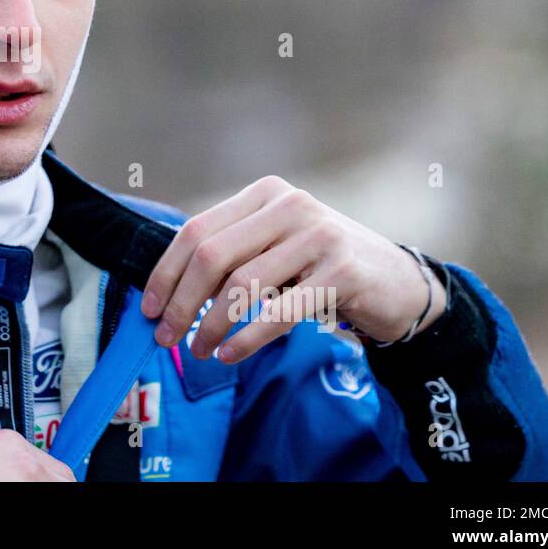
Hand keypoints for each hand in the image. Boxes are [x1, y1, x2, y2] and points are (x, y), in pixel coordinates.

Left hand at [141, 175, 445, 362]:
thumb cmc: (321, 268)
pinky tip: (230, 354)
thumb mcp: (275, 246)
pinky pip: (280, 312)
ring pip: (241, 285)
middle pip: (211, 256)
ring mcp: (318, 235)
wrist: (398, 283)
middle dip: (181, 301)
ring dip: (211, 324)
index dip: (166, 272)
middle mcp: (289, 205)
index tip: (149, 308)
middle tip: (165, 337)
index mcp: (264, 194)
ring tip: (199, 350)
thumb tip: (168, 292)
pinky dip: (247, 338)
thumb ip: (231, 255)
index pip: (196, 230)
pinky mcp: (342, 271)